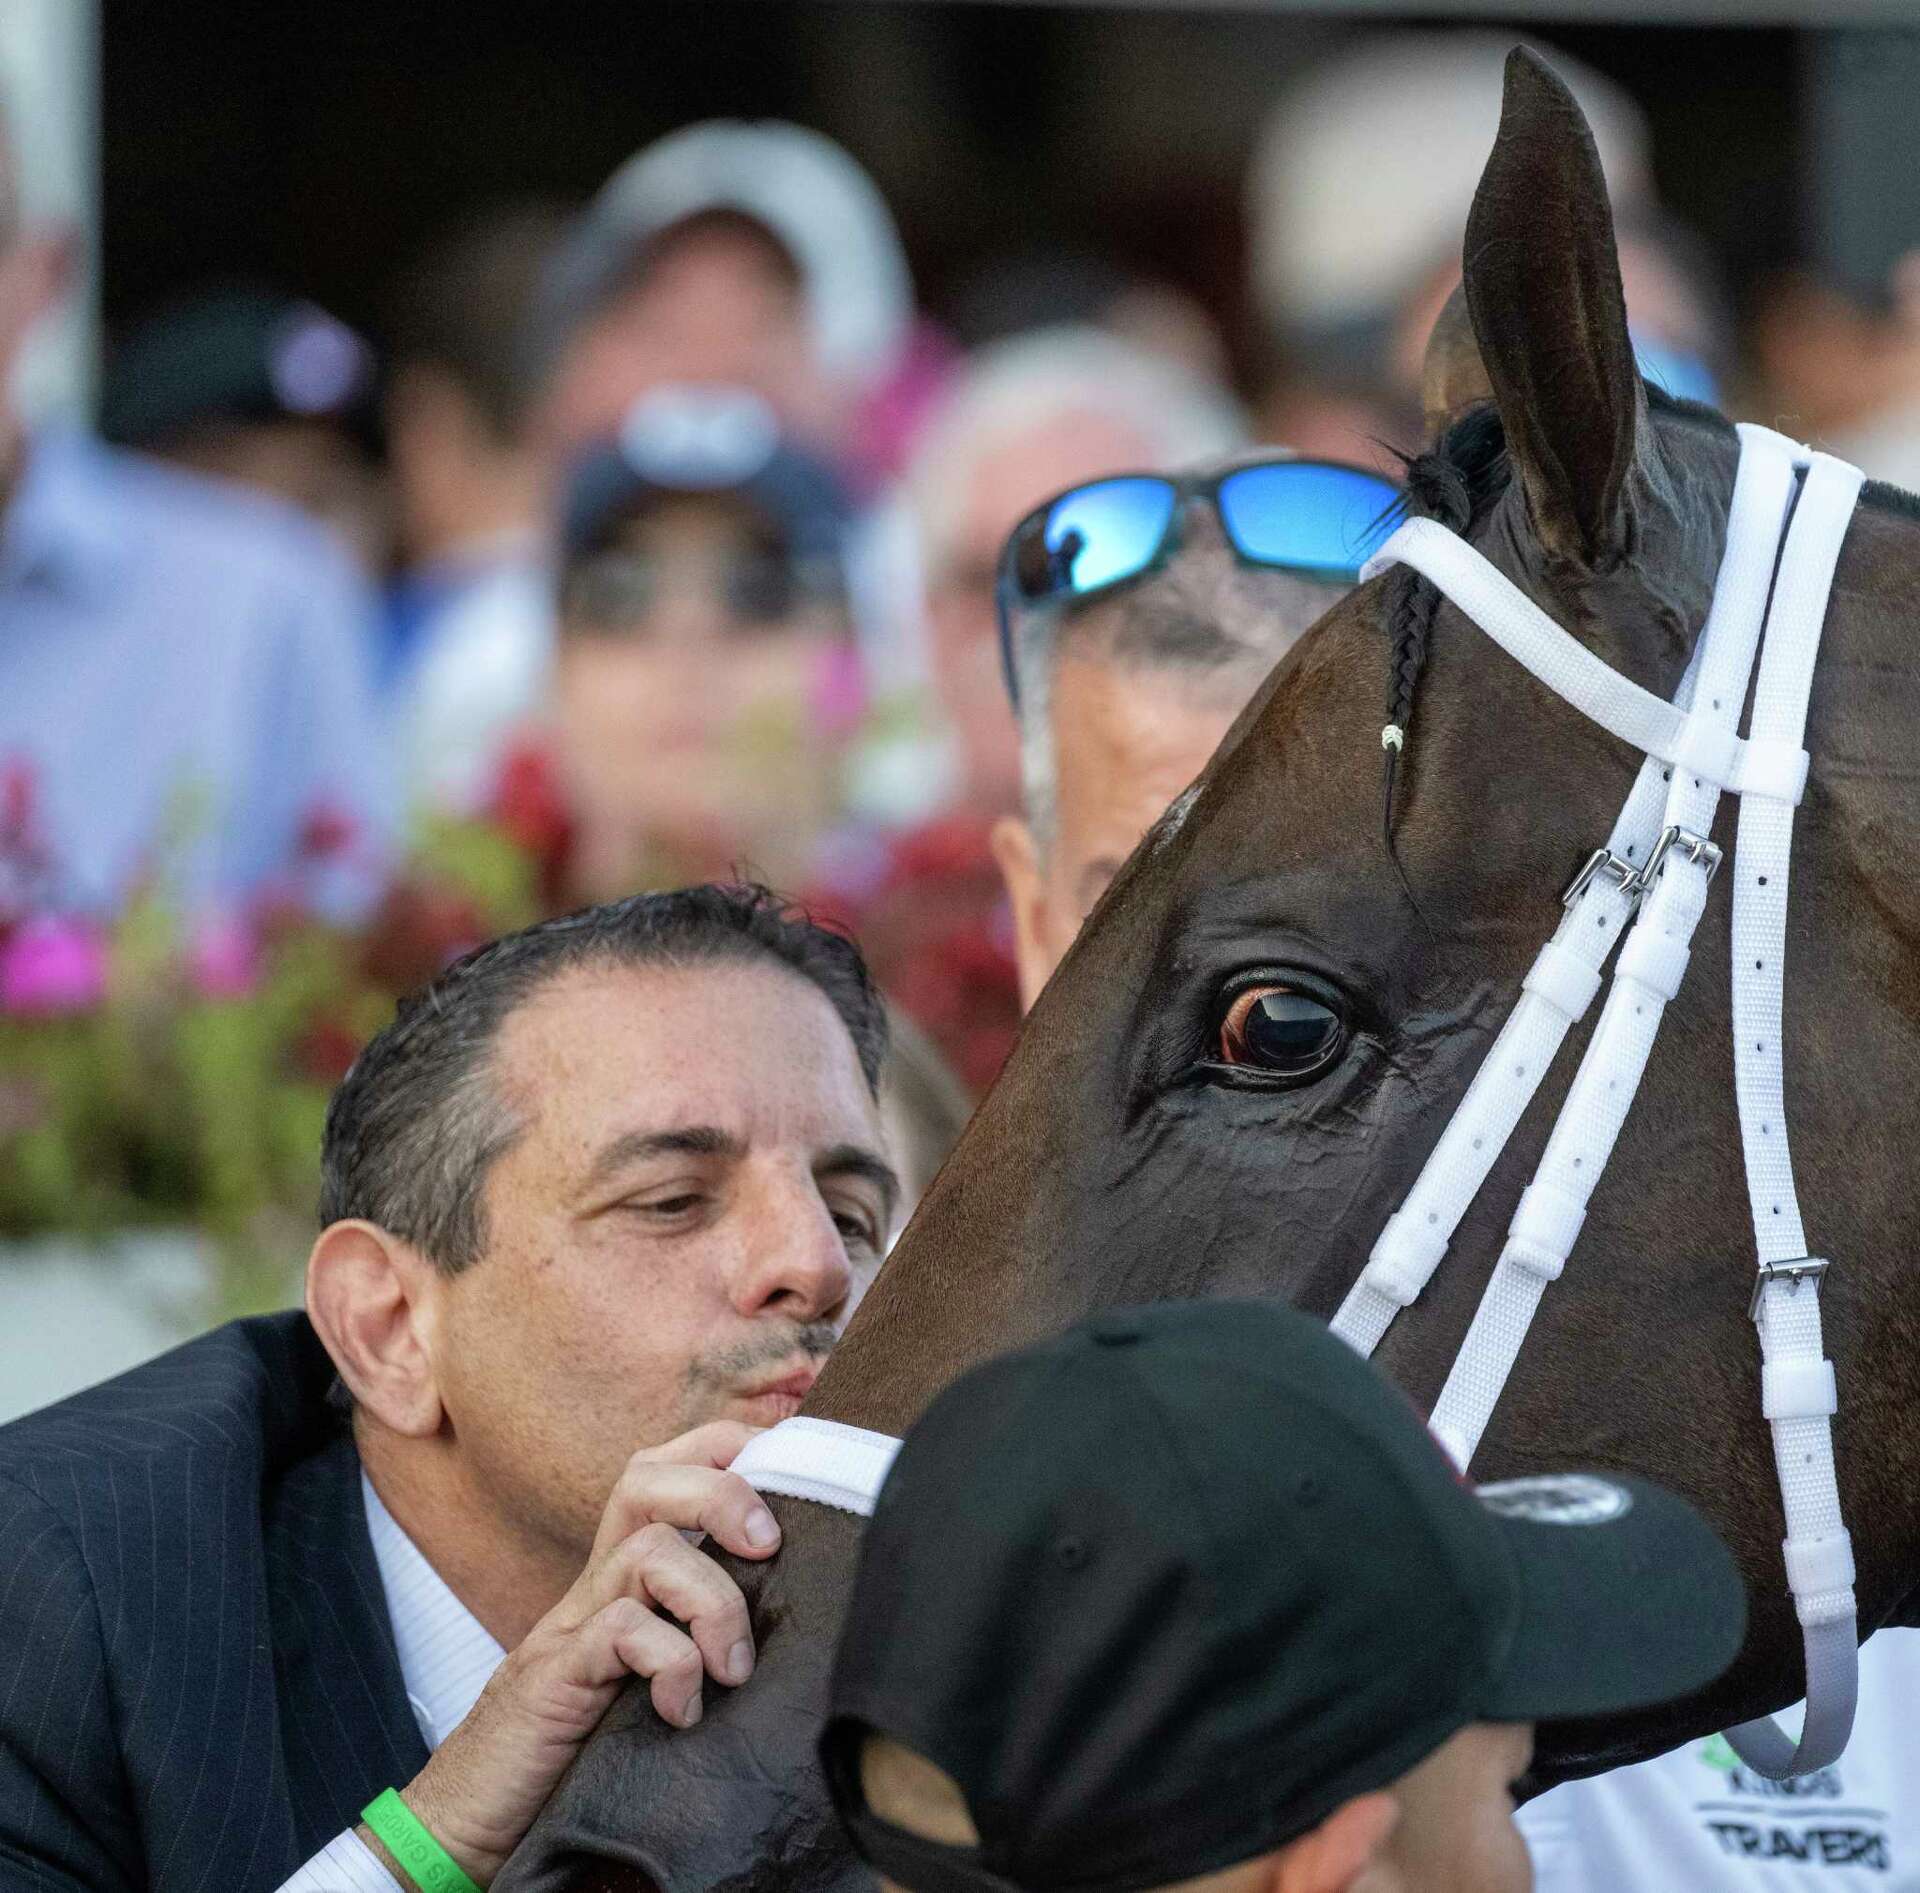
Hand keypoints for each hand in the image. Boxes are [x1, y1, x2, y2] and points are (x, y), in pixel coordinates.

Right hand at [369, 1421, 780, 1886]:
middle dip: (723, 1493)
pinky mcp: (555, 1679)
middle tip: (768, 1547)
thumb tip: (790, 1601)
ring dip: (714, 1602)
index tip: (782, 1471)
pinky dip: (672, 1665)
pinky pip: (622, 1631)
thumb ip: (700, 1625)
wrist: (475, 1814)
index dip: (724, 1448)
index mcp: (621, 1573)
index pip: (663, 1469)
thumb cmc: (579, 1742)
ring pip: (649, 1551)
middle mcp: (594, 1583)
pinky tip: (681, 1711)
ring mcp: (570, 1625)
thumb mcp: (651, 1669)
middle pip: (645, 1478)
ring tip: (732, 1668)